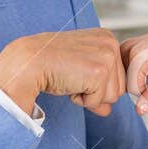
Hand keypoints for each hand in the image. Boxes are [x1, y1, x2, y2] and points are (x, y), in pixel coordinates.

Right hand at [0, 28, 125, 116]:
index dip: (96, 84)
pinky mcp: (100, 72)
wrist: (29, 63)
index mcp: (107, 38)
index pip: (117, 76)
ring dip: (89, 96)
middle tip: (72, 76)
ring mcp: (107, 57)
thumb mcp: (79, 72)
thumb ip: (98, 88)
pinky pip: (98, 102)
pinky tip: (69, 82)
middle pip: (119, 88)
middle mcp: (111, 43)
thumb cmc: (49, 63)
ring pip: (112, 97)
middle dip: (95, 91)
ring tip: (71, 78)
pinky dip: (82, 100)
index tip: (76, 72)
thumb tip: (108, 110)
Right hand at [119, 27, 147, 132]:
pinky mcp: (126, 46)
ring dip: (142, 84)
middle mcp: (127, 47)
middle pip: (128, 83)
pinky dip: (139, 75)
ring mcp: (125, 46)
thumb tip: (139, 111)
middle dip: (145, 90)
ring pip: (126, 77)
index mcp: (136, 54)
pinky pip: (127, 69)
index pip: (132, 89)